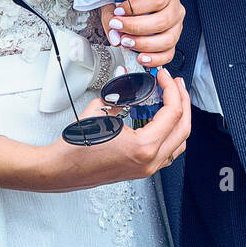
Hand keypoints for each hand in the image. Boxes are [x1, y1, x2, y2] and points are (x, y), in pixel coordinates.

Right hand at [40, 70, 191, 191]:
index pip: (172, 113)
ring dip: (180, 118)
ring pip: (179, 142)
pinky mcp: (141, 170)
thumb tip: (131, 84)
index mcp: (144, 147)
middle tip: (175, 84)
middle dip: (182, 101)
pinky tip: (163, 120)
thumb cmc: (76, 146)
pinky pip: (168, 153)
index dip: (171, 89)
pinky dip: (171, 134)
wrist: (62, 169)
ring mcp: (147, 169)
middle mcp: (150, 161)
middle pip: (183, 128)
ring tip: (173, 99)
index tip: (164, 77)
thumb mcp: (100, 110)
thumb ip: (122, 95)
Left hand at [99, 0, 183, 67]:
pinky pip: (168, 55)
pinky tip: (141, 58)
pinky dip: (154, 59)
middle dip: (136, 27)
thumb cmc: (130, 2)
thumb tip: (115, 37)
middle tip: (119, 28)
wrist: (136, 7)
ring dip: (143, 44)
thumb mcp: (118, 0)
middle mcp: (175, 10)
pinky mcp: (172, 44)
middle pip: (162, 21)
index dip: (135, 7)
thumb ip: (111, 15)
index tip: (118, 11)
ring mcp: (176, 28)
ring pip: (167, 40)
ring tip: (126, 42)